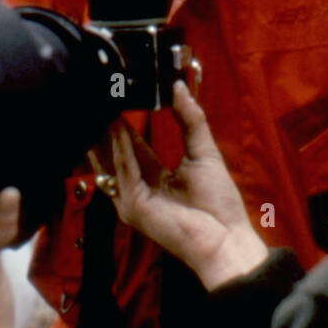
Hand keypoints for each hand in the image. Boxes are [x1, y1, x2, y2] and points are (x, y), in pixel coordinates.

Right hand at [103, 82, 268, 289]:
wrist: (226, 239)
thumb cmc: (218, 205)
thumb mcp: (203, 152)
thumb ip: (190, 119)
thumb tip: (179, 87)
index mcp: (153, 178)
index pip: (131, 146)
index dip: (123, 124)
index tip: (118, 97)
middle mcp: (137, 189)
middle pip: (114, 153)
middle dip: (107, 126)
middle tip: (101, 97)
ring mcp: (131, 200)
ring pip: (112, 160)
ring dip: (106, 133)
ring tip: (103, 104)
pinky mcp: (133, 207)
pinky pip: (124, 171)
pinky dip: (121, 148)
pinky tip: (119, 127)